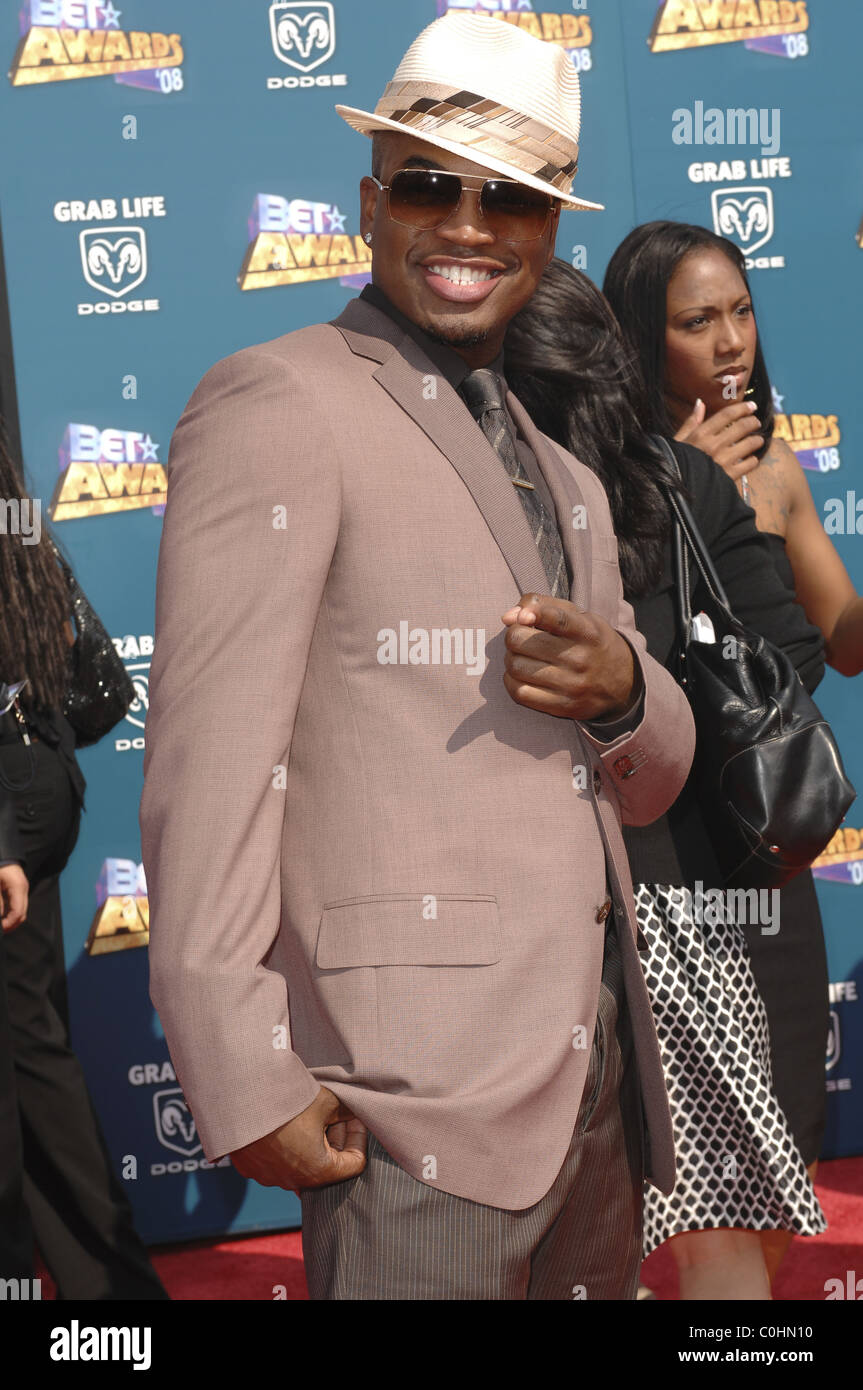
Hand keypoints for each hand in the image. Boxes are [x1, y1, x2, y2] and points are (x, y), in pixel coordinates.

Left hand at [0, 863, 27, 931]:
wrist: (2, 854)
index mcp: (18, 888)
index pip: (18, 912)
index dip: (8, 923)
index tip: (0, 929)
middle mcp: (23, 890)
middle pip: (22, 914)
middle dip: (11, 925)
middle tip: (1, 930)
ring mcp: (23, 889)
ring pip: (21, 911)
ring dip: (11, 920)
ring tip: (1, 925)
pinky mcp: (19, 889)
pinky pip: (18, 905)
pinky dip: (11, 913)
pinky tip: (2, 916)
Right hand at [230, 1085, 366, 1192]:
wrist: (239, 1097)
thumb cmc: (287, 1102)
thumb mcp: (326, 1100)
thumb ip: (347, 1109)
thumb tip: (356, 1109)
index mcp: (318, 1171)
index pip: (355, 1163)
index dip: (359, 1137)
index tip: (355, 1117)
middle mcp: (294, 1182)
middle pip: (327, 1163)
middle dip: (335, 1136)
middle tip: (334, 1111)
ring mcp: (269, 1177)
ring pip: (300, 1162)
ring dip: (310, 1141)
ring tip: (309, 1113)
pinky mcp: (250, 1167)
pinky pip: (275, 1160)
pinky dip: (285, 1144)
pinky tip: (284, 1121)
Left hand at [501, 594, 637, 721]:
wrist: (624, 683)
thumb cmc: (592, 643)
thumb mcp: (580, 616)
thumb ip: (543, 606)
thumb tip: (508, 617)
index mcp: (588, 632)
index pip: (557, 619)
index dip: (533, 613)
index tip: (524, 615)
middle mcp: (580, 659)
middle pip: (520, 641)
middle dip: (513, 635)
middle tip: (520, 638)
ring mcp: (571, 685)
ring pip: (516, 667)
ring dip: (511, 658)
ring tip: (522, 656)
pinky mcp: (562, 707)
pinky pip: (519, 693)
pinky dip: (511, 681)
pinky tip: (522, 676)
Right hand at [674, 398, 763, 480]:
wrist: (674, 496)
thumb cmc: (674, 466)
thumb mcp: (677, 442)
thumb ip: (690, 423)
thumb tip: (700, 403)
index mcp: (700, 435)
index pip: (726, 415)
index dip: (743, 408)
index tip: (752, 406)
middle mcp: (713, 445)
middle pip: (742, 426)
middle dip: (753, 422)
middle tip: (756, 423)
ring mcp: (722, 461)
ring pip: (750, 443)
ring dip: (757, 440)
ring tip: (757, 441)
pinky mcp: (729, 477)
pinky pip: (750, 464)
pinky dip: (753, 460)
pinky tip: (750, 460)